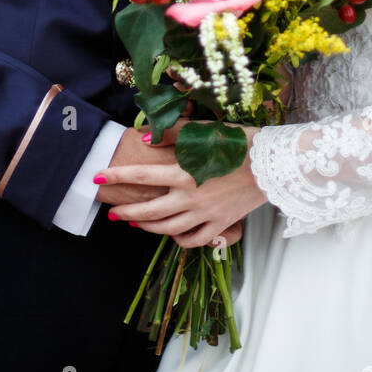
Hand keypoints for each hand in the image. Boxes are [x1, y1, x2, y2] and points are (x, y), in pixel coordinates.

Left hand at [99, 122, 266, 247]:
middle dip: (126, 212)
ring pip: (168, 229)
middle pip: (150, 212)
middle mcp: (191, 197)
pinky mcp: (220, 224)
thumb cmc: (240, 141)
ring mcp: (206, 215)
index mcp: (185, 172)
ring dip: (146, 227)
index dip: (117, 177)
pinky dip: (179, 240)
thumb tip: (145, 137)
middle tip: (112, 211)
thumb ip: (174, 133)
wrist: (274, 164)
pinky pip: (194, 240)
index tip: (97, 177)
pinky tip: (172, 235)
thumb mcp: (205, 130)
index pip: (142, 176)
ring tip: (134, 223)